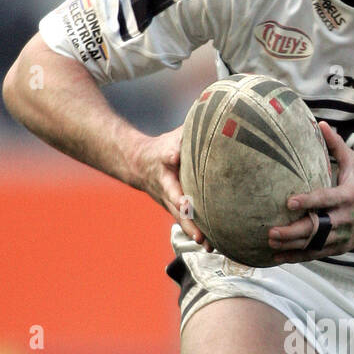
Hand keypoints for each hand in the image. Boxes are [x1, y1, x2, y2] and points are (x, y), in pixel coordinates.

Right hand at [132, 126, 212, 247]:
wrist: (137, 164)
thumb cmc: (166, 146)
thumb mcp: (175, 134)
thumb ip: (193, 127)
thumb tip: (216, 107)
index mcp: (164, 158)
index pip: (167, 155)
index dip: (171, 153)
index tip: (173, 154)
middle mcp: (164, 182)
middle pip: (173, 194)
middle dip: (184, 206)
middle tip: (192, 212)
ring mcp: (167, 198)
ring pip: (180, 215)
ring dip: (192, 228)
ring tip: (206, 242)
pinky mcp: (174, 209)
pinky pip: (186, 222)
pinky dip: (198, 233)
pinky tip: (213, 246)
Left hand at [267, 123, 353, 262]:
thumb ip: (337, 146)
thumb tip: (320, 124)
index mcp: (348, 197)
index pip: (326, 199)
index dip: (308, 202)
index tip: (289, 202)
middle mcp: (345, 219)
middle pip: (317, 228)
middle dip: (294, 232)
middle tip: (271, 231)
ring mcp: (341, 237)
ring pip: (314, 245)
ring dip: (291, 246)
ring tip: (270, 242)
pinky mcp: (337, 249)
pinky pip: (315, 255)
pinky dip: (296, 258)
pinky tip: (278, 257)